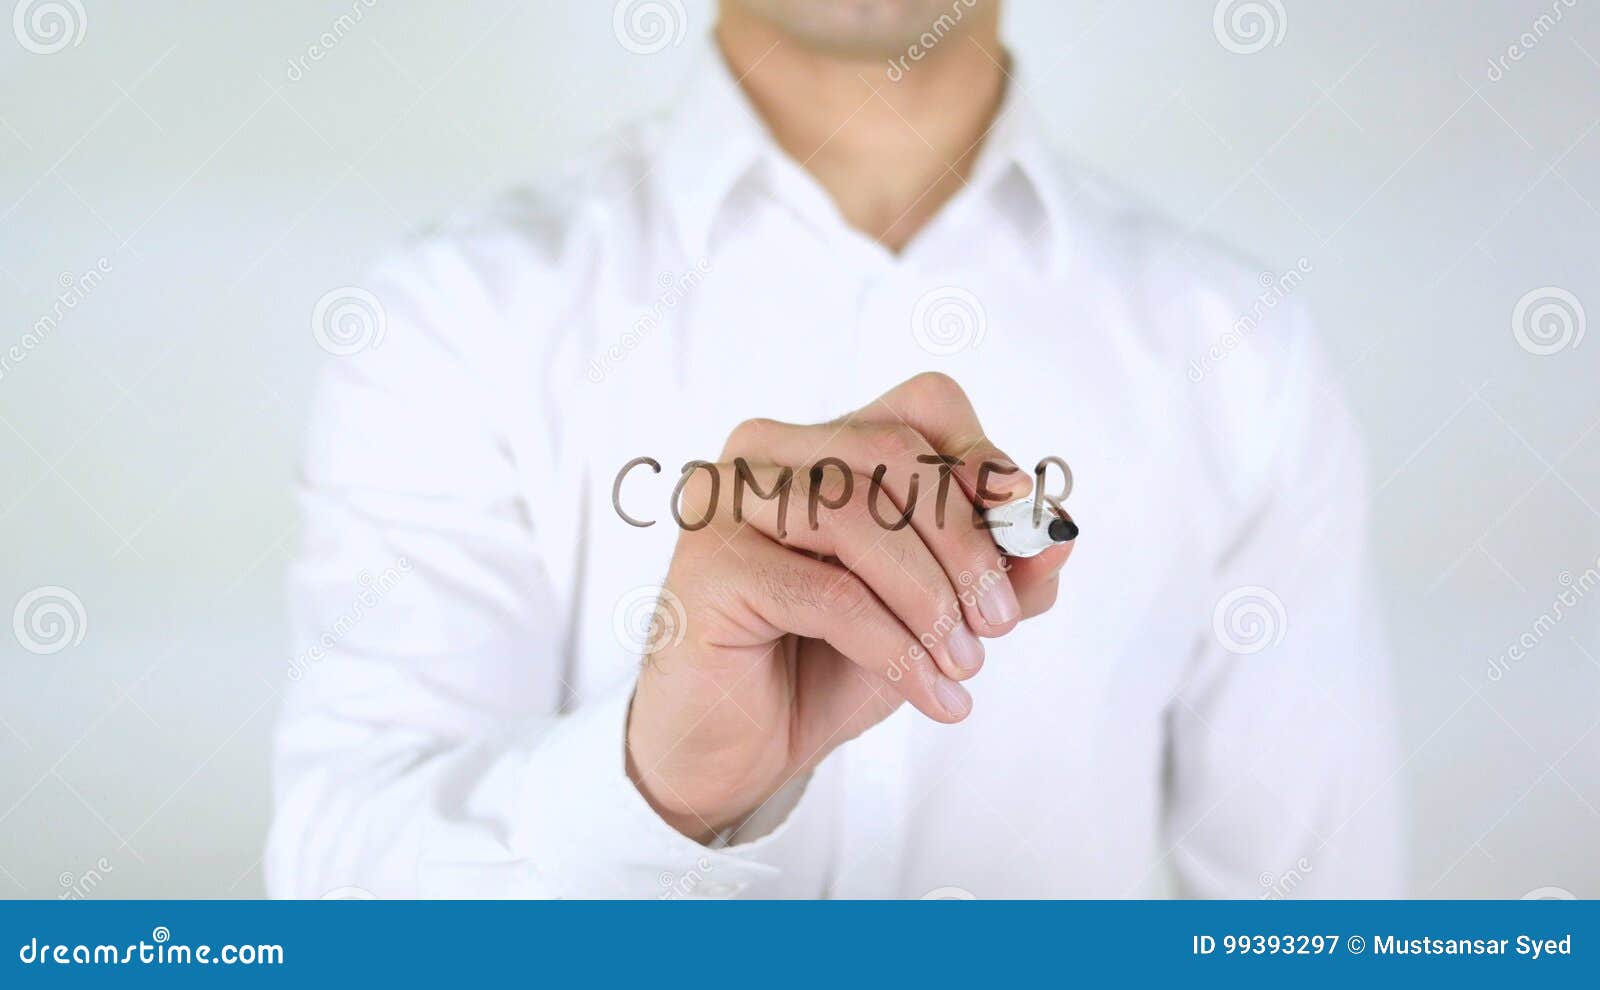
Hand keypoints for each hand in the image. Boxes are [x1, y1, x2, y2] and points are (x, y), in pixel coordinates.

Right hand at [625, 372, 1074, 840]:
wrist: (734, 751)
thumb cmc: (824, 665)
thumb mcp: (933, 615)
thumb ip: (998, 572)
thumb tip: (1059, 535)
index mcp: (819, 442)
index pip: (922, 406)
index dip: (984, 462)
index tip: (1028, 534)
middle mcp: (765, 452)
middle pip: (894, 454)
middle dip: (967, 541)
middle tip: (999, 622)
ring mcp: (726, 500)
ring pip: (858, 515)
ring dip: (932, 599)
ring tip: (965, 666)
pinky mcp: (709, 565)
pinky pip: (828, 592)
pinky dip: (897, 648)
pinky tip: (934, 696)